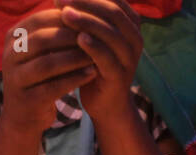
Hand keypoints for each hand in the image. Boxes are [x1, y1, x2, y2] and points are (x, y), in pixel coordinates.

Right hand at [1, 9, 96, 134]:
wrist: (24, 116)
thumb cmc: (40, 77)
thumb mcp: (42, 51)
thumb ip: (55, 30)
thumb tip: (82, 5)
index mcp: (13, 37)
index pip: (42, 19)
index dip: (68, 18)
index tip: (92, 19)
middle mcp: (9, 56)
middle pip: (43, 39)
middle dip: (73, 37)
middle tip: (97, 37)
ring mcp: (15, 79)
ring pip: (48, 63)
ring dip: (75, 58)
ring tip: (97, 55)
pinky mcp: (26, 100)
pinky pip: (53, 87)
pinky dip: (74, 79)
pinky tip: (92, 74)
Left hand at [57, 0, 142, 117]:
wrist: (105, 103)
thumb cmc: (94, 65)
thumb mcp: (93, 36)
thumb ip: (87, 16)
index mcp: (131, 25)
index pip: (112, 0)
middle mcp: (135, 38)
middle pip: (112, 11)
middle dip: (84, 3)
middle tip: (60, 0)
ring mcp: (130, 58)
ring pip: (110, 32)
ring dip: (86, 21)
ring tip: (64, 14)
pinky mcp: (120, 75)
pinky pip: (106, 56)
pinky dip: (92, 45)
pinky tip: (78, 38)